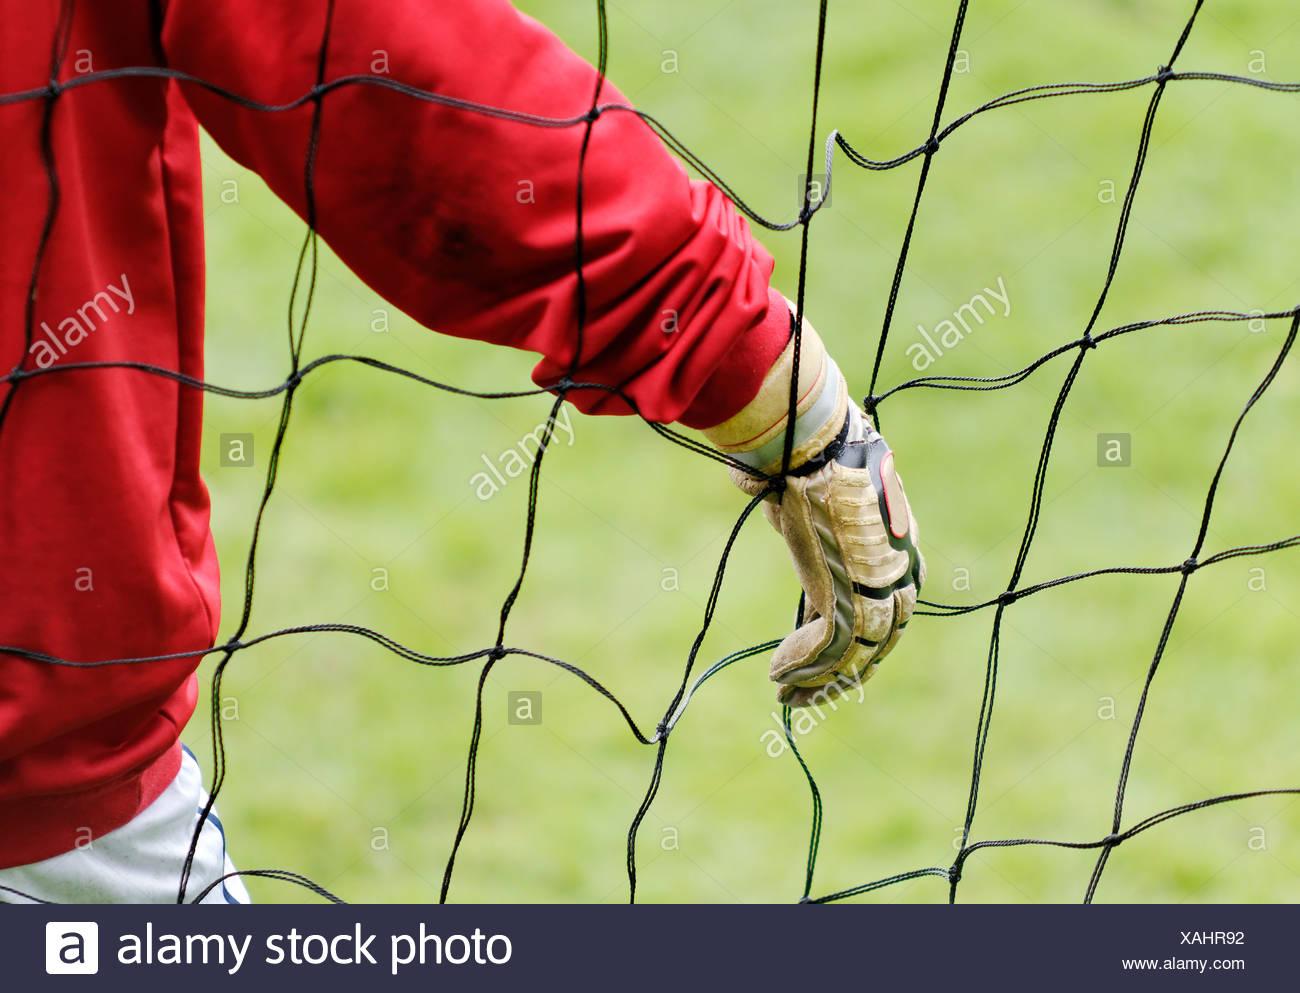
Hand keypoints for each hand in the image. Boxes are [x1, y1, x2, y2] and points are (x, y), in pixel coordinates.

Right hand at [700, 306, 923, 705]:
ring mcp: (876, 585)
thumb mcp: (809, 482)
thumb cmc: (806, 447)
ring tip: (788, 697)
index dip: (865, 637)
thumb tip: (755, 481)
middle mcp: (896, 568)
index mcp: (896, 541)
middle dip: (846, 671)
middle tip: (812, 693)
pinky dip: (802, 667)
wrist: (813, 440)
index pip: (894, 605)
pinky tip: (777, 676)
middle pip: (882, 637)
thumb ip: (799, 505)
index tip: (837, 658)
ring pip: (856, 652)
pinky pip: (830, 649)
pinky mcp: (848, 595)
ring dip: (819, 680)